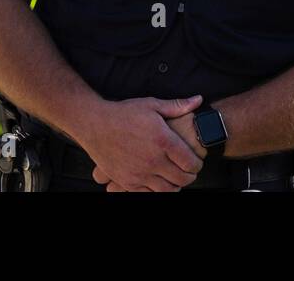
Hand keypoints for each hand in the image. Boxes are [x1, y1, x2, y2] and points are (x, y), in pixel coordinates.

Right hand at [80, 95, 204, 191]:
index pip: (190, 162)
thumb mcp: (152, 104)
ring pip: (166, 190)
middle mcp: (153, 160)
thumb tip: (198, 100)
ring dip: (175, 186)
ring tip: (176, 179)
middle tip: (190, 173)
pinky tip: (159, 183)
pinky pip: (148, 193)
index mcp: (163, 141)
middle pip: (181, 178)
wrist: (95, 125)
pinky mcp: (127, 181)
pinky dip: (157, 191)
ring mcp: (139, 173)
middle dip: (190, 177)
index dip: (197, 165)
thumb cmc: (124, 114)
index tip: (197, 163)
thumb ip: (177, 106)